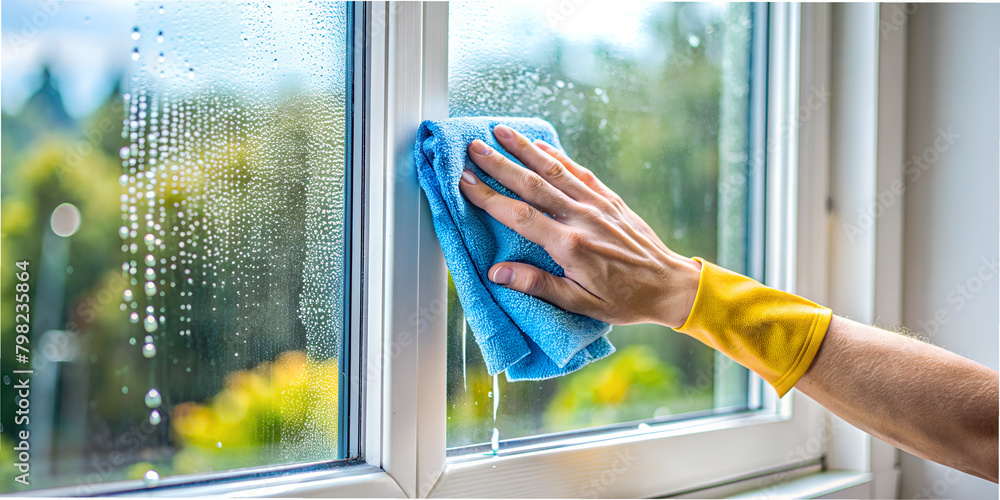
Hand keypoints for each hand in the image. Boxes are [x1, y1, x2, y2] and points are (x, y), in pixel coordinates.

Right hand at [458, 124, 701, 328]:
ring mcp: (597, 205)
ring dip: (525, 149)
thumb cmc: (623, 300)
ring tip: (500, 131)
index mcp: (570, 246)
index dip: (489, 197)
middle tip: (472, 146)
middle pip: (532, 184)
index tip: (464, 181)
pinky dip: (558, 156)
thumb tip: (498, 273)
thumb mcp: (580, 303)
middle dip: (499, 164)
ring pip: (555, 170)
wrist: (668, 284)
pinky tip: (540, 145)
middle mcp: (582, 218)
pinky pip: (580, 172)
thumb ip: (538, 285)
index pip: (520, 216)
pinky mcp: (610, 199)